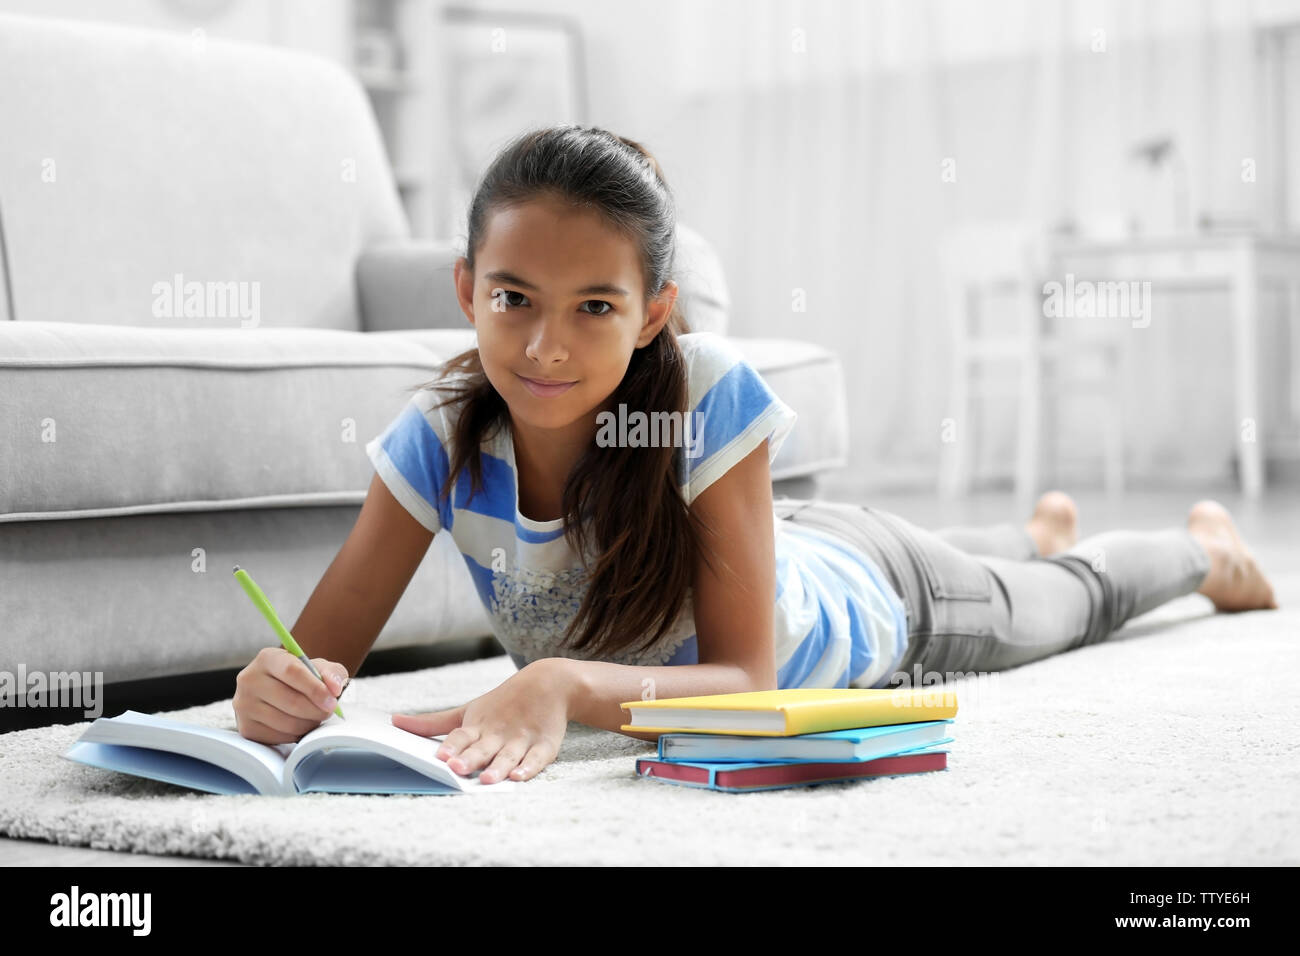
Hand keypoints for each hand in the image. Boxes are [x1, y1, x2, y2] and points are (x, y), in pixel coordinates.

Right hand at [233, 647, 348, 744]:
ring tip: (313, 716)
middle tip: (328, 711)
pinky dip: (296, 734)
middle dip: (317, 710)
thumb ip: (331, 672)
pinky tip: (298, 724)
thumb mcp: (317, 668)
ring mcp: (244, 705)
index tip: (332, 700)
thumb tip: (334, 687)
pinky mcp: (246, 727)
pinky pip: (279, 737)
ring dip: (309, 723)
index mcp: (267, 658)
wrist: (278, 693)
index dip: (315, 688)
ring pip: (287, 722)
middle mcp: (249, 679)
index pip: (292, 672)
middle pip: (291, 701)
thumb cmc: (300, 679)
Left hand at [390, 659, 571, 783]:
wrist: (549, 684)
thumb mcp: (468, 710)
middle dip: (470, 759)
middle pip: (482, 748)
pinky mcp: (544, 746)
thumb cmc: (502, 703)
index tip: (440, 757)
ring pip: (508, 756)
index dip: (451, 746)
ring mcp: (521, 740)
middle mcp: (498, 734)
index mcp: (478, 725)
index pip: (461, 736)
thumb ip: (432, 722)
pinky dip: (529, 767)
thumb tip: (393, 721)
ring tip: (488, 779)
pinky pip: (537, 759)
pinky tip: (520, 775)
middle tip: (456, 769)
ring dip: (498, 767)